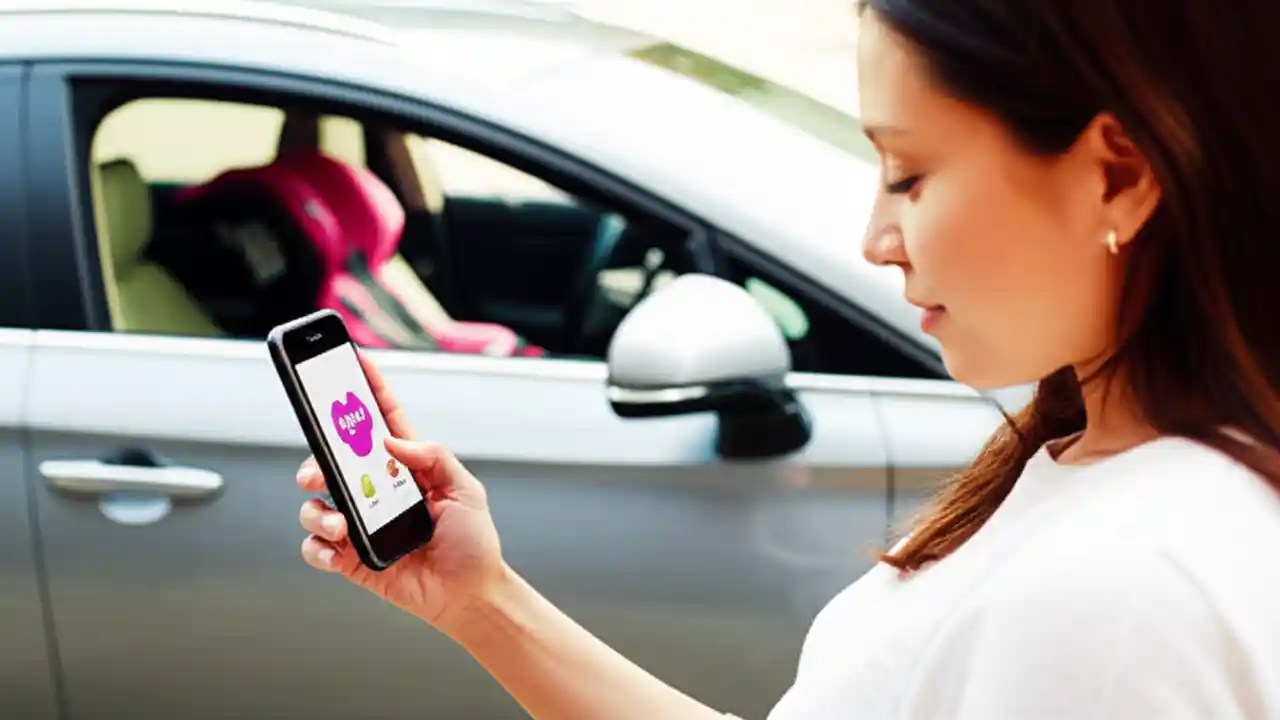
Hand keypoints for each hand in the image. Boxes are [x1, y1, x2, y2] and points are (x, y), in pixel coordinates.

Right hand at [295, 351, 505, 636]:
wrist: (470, 595)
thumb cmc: (472, 542)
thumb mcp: (465, 489)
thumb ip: (432, 456)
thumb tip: (389, 441)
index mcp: (406, 466)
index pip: (381, 418)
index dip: (366, 387)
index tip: (352, 359)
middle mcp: (376, 490)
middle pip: (333, 459)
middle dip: (317, 457)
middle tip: (318, 469)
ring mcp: (360, 523)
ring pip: (315, 503)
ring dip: (318, 510)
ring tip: (341, 524)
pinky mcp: (351, 557)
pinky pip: (316, 546)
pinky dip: (318, 547)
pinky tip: (337, 550)